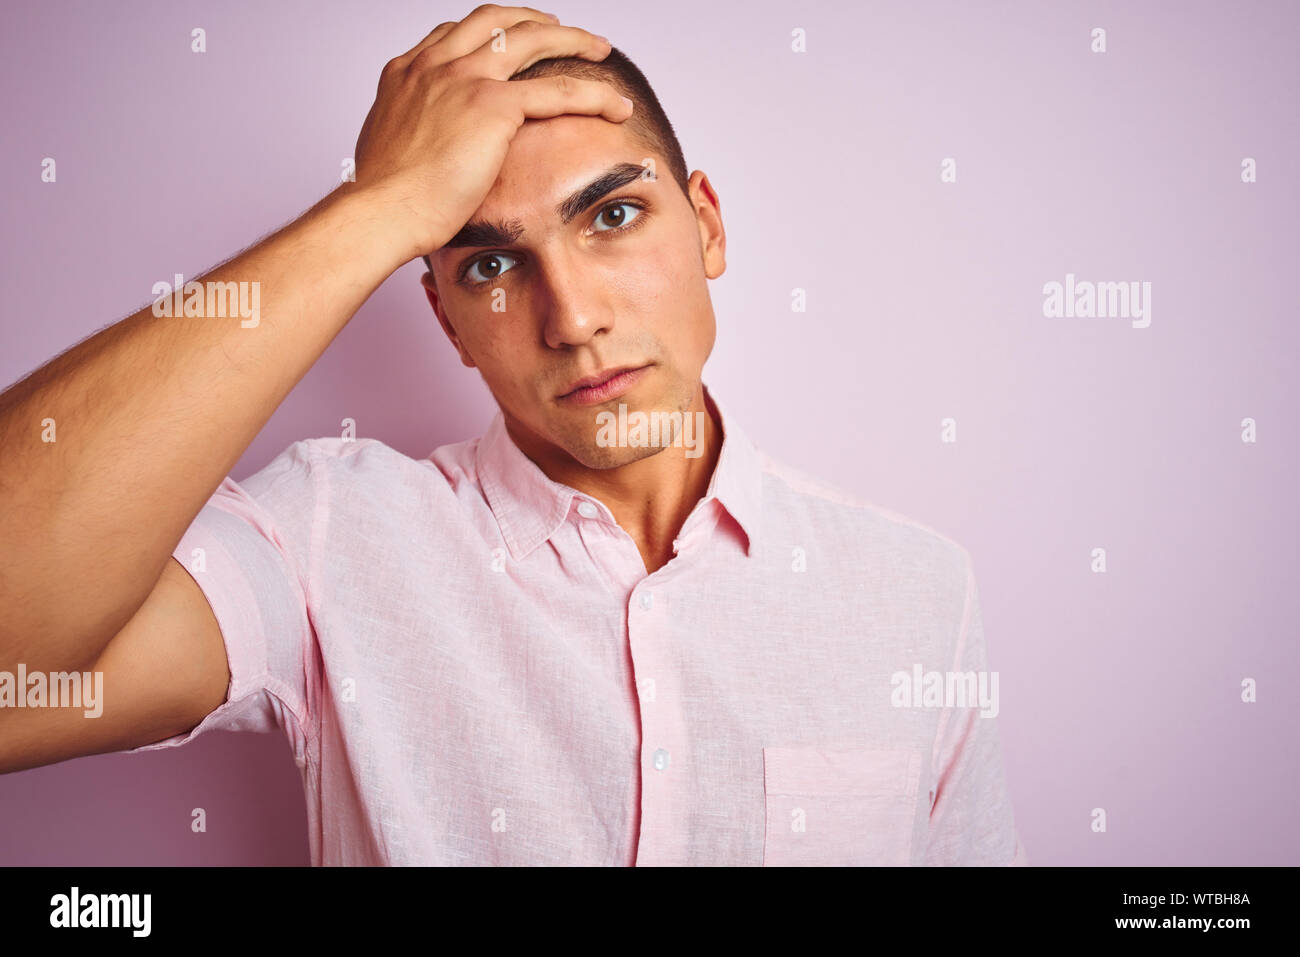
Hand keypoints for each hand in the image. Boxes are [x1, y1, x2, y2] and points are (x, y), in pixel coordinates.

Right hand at [351, 4, 632, 261]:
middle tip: (562, 31)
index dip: (490, 33)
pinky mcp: (493, 105)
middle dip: (535, 21)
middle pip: (496, 20)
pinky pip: (559, 90)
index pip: (454, 34)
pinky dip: (594, 94)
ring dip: (573, 40)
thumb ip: (413, 139)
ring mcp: (464, 79)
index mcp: (407, 73)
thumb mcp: (390, 156)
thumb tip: (425, 156)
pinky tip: (616, 105)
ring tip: (600, 51)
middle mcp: (436, 65)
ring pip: (534, 39)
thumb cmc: (382, 203)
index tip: (513, 42)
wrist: (380, 212)